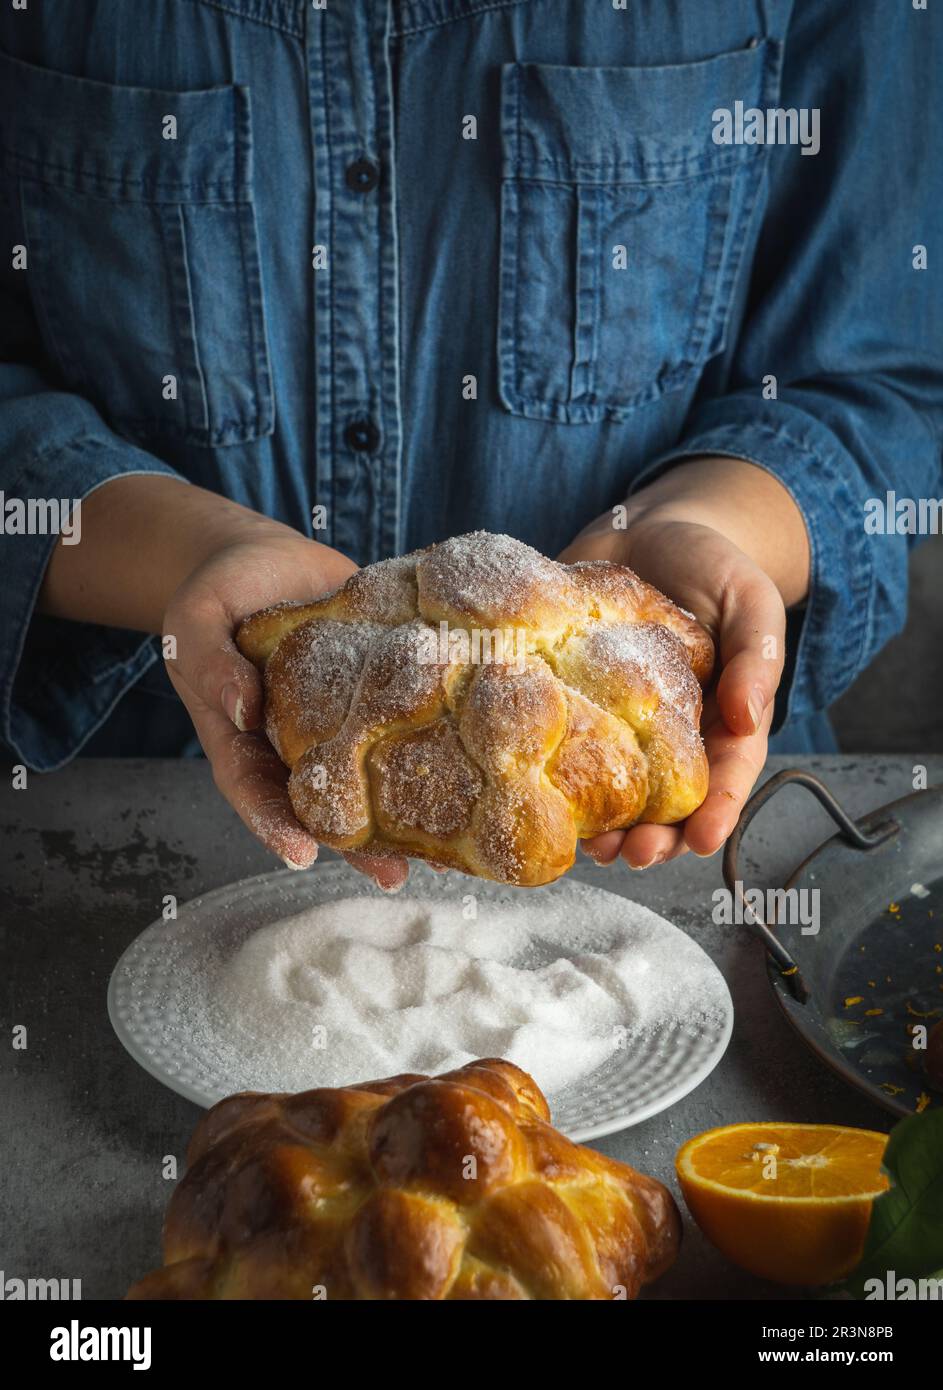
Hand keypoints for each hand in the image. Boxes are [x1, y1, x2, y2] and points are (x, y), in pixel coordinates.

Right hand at [40, 474, 407, 888]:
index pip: (252, 790)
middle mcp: (292, 743)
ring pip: (370, 779)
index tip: (301, 853)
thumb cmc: (219, 592)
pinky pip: (402, 727)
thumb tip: (244, 708)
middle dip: (354, 846)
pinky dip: (432, 753)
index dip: (274, 824)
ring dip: (404, 818)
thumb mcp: (197, 621)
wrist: (267, 559)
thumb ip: (211, 663)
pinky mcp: (377, 693)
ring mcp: (338, 722)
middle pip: (320, 804)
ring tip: (446, 856)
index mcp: (242, 737)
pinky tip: (472, 779)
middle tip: (390, 876)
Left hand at [559, 457, 809, 869]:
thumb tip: (750, 718)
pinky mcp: (574, 700)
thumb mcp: (751, 601)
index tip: (703, 841)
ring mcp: (619, 721)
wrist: (648, 526)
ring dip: (606, 825)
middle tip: (636, 855)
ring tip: (593, 848)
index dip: (718, 812)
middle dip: (655, 836)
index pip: (727, 775)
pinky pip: (565, 745)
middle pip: (668, 799)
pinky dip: (557, 776)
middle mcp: (670, 732)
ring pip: (616, 787)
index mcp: (722, 717)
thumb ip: (757, 657)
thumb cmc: (713, 564)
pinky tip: (542, 796)